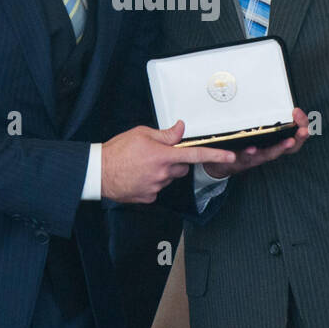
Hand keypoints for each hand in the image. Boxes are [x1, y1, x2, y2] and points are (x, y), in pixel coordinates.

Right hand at [102, 120, 235, 203]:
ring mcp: (156, 188)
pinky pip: (158, 189)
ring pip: (169, 178)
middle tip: (157, 155)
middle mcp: (163, 174)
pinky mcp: (149, 198)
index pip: (195, 154)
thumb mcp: (141, 134)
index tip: (230, 156)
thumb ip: (165, 134)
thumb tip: (180, 129)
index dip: (215, 155)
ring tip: (142, 165)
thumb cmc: (117, 151)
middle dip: (175, 161)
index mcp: (163, 156)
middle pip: (181, 167)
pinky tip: (138, 176)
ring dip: (162, 172)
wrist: (97, 173)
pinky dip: (152, 182)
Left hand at [201, 107, 310, 177]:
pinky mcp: (241, 161)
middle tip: (304, 130)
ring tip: (289, 141)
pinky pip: (246, 158)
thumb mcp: (255, 127)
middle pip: (291, 147)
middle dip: (299, 138)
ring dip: (280, 148)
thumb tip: (269, 86)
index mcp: (275, 141)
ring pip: (271, 154)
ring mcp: (256, 157)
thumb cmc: (240, 142)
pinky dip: (250, 154)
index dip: (301, 124)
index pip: (296, 134)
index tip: (298, 112)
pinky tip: (251, 148)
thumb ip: (262, 113)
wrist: (220, 161)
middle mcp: (269, 150)